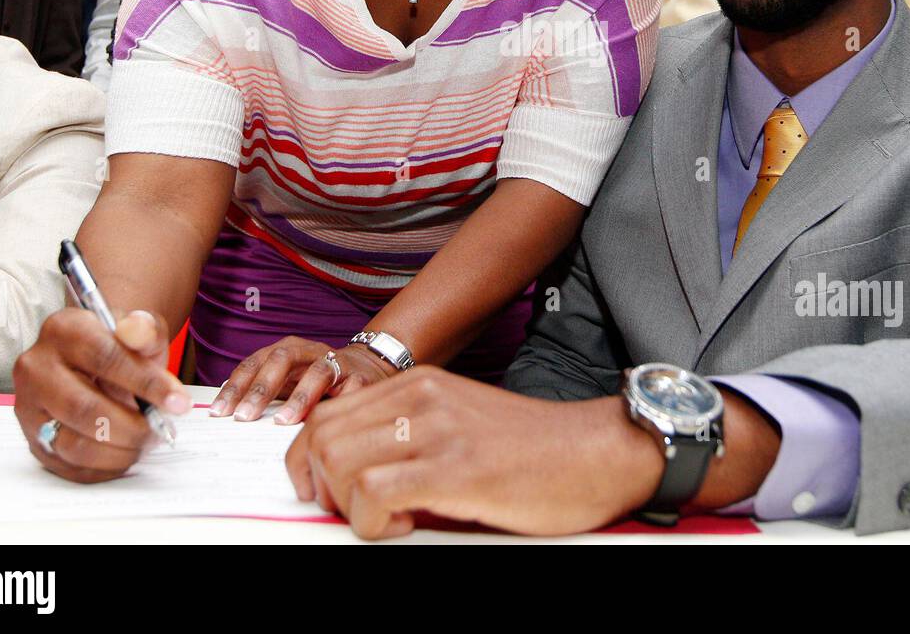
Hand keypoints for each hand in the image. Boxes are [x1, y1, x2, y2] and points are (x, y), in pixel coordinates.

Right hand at [12, 307, 191, 482]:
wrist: (92, 358)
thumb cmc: (118, 344)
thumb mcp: (139, 327)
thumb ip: (144, 329)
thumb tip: (138, 332)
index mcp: (64, 329)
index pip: (105, 358)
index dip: (146, 384)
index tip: (178, 403)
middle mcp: (36, 368)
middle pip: (84, 408)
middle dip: (133, 426)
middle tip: (160, 430)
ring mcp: (29, 407)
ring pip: (73, 443)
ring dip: (119, 451)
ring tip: (145, 442)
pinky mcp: (32, 439)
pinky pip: (67, 465)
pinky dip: (104, 467)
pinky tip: (126, 453)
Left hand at [211, 339, 395, 423]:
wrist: (367, 366)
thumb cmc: (318, 380)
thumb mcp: (288, 382)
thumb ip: (263, 393)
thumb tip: (225, 413)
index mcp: (285, 350)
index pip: (254, 364)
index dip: (235, 387)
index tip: (219, 412)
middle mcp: (309, 351)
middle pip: (281, 361)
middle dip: (261, 388)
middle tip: (243, 416)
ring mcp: (336, 362)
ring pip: (317, 371)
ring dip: (299, 396)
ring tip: (282, 421)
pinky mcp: (360, 377)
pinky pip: (348, 389)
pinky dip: (335, 403)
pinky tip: (324, 422)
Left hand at [285, 366, 664, 538]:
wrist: (596, 454)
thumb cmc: (535, 454)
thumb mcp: (460, 428)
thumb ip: (410, 437)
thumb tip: (352, 478)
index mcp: (422, 384)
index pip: (328, 414)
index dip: (312, 461)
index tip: (329, 493)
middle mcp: (423, 396)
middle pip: (322, 437)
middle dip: (321, 485)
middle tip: (356, 512)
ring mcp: (438, 428)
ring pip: (339, 462)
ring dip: (349, 505)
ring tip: (389, 517)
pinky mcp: (455, 467)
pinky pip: (373, 492)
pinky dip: (374, 521)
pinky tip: (408, 524)